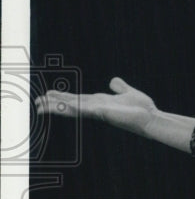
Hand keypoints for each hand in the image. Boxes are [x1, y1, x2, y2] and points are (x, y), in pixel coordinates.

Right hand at [35, 77, 157, 136]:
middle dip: (54, 103)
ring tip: (41, 106)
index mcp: (99, 102)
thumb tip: (113, 81)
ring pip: (74, 109)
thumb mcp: (128, 93)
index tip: (47, 94)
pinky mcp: (105, 113)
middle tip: (37, 101)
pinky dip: (75, 108)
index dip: (62, 97)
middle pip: (70, 104)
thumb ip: (119, 87)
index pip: (76, 99)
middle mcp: (96, 108)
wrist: (152, 117)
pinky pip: (87, 110)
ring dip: (57, 108)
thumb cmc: (142, 109)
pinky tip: (64, 106)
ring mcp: (99, 111)